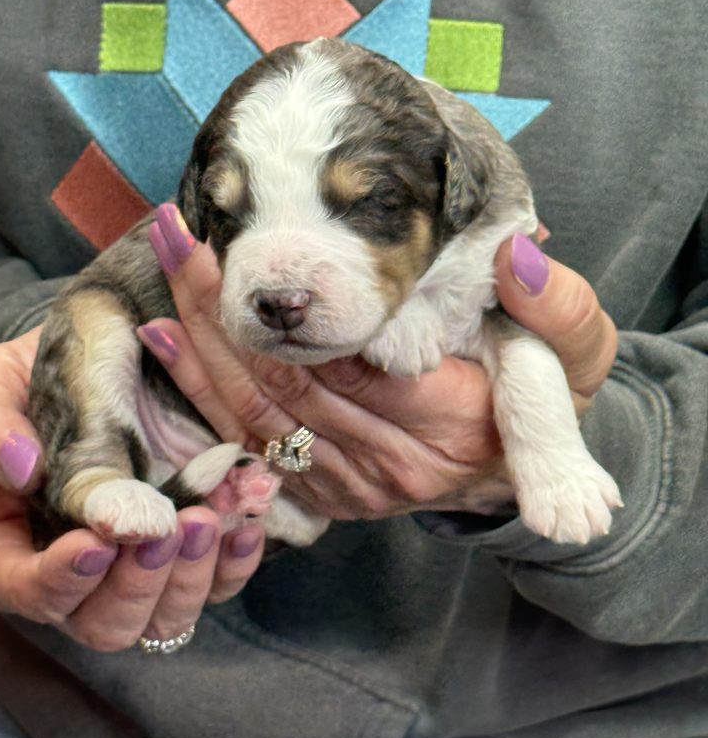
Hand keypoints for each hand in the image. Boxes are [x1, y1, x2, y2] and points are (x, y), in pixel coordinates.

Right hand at [0, 332, 266, 650]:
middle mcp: (82, 573)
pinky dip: (235, 565)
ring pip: (165, 618)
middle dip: (136, 586)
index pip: (26, 591)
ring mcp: (142, 568)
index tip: (95, 543)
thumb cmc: (32, 381)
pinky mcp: (193, 552)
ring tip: (204, 520)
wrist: (101, 353)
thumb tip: (20, 469)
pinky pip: (219, 585)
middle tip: (163, 532)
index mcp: (16, 545)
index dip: (57, 582)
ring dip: (189, 579)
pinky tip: (244, 526)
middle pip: (105, 624)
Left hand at [143, 208, 617, 521]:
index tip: (235, 242)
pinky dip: (206, 400)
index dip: (280, 304)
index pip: (344, 359)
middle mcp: (389, 465)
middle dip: (220, 311)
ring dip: (199, 352)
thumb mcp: (574, 350)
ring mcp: (352, 490)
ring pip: (256, 422)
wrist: (523, 471)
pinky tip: (171, 348)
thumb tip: (514, 251)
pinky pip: (252, 453)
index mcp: (445, 420)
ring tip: (162, 281)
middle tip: (175, 239)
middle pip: (284, 386)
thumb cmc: (544, 398)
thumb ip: (556, 305)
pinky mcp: (328, 498)